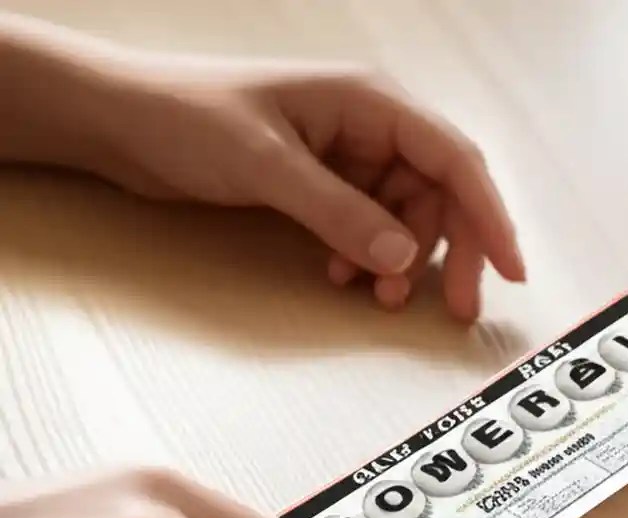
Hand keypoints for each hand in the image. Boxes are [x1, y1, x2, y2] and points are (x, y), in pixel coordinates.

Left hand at [95, 56, 524, 319]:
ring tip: (376, 298)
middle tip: (457, 306)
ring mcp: (348, 154)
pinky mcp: (325, 181)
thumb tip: (404, 260)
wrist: (116, 119)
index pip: (455, 159)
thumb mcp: (266, 165)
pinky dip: (366, 257)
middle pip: (441, 194)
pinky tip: (341, 276)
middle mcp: (370, 125)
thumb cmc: (183, 115)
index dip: (490, 216)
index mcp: (371, 101)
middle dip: (452, 252)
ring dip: (400, 261)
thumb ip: (339, 213)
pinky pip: (369, 226)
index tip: (510, 268)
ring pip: (407, 217)